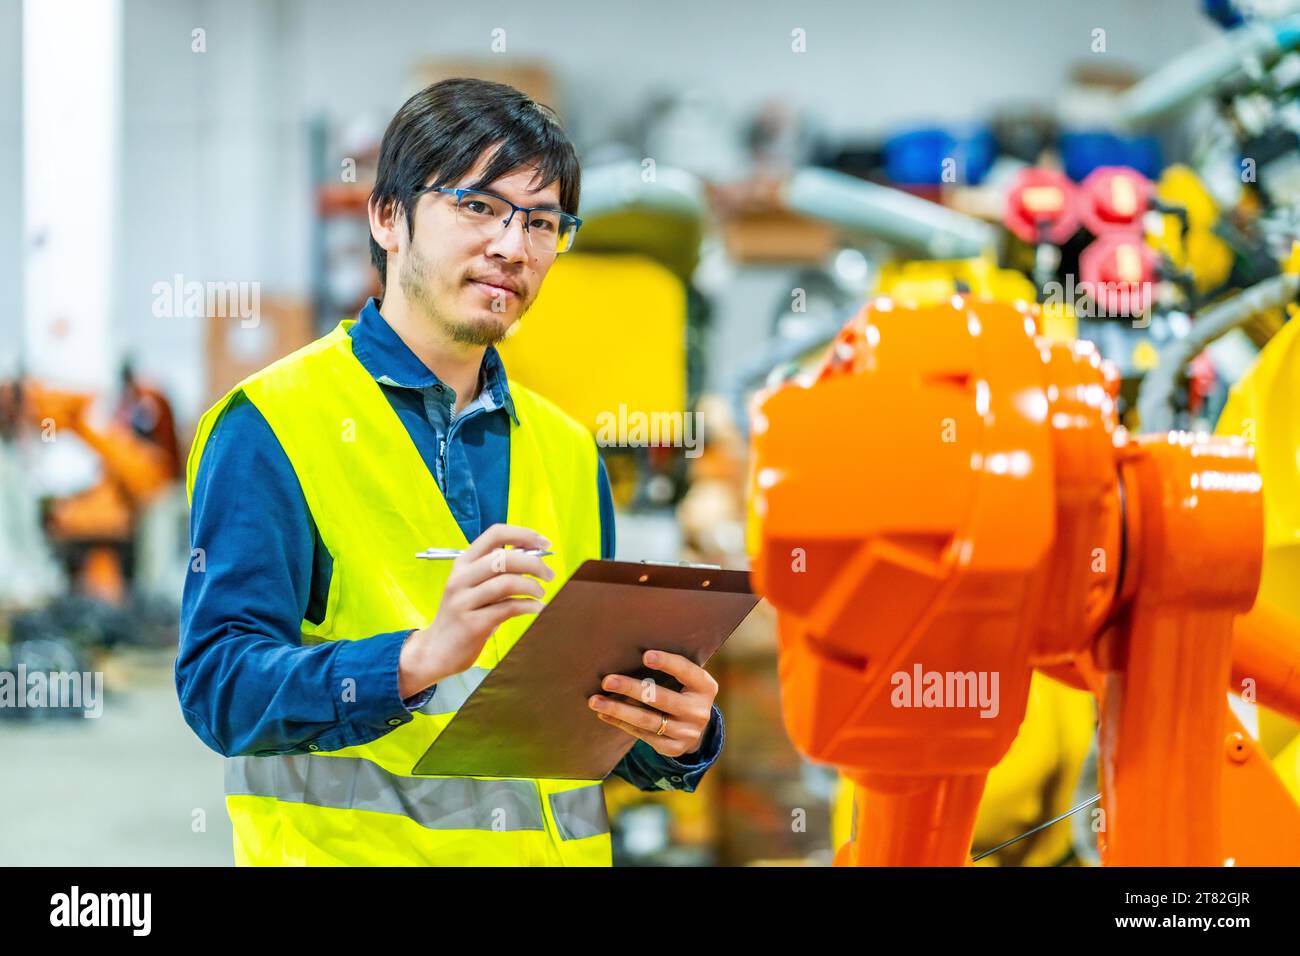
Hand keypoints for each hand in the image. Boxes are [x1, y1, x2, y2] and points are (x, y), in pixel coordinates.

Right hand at [399, 524, 552, 696]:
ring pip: (508, 582)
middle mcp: (461, 578)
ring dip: (532, 586)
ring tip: (541, 593)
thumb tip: (535, 559)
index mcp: (463, 562)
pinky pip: (508, 608)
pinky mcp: (473, 624)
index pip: (495, 534)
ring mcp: (464, 601)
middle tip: (548, 574)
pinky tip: (537, 608)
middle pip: (504, 557)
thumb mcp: (474, 586)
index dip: (524, 534)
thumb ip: (498, 572)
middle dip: (534, 563)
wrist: (435, 651)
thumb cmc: (463, 614)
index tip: (544, 544)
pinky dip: (529, 606)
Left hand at [588, 650, 718, 758]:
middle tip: (607, 680)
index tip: (645, 656)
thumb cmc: (682, 692)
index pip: (686, 671)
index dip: (667, 663)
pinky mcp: (672, 747)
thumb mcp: (686, 680)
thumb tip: (629, 653)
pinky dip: (620, 723)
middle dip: (631, 689)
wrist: (694, 730)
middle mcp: (699, 711)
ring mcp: (687, 732)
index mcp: (705, 687)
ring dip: (618, 710)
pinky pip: (642, 734)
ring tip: (595, 701)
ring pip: (647, 720)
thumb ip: (670, 669)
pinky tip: (604, 714)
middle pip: (661, 698)